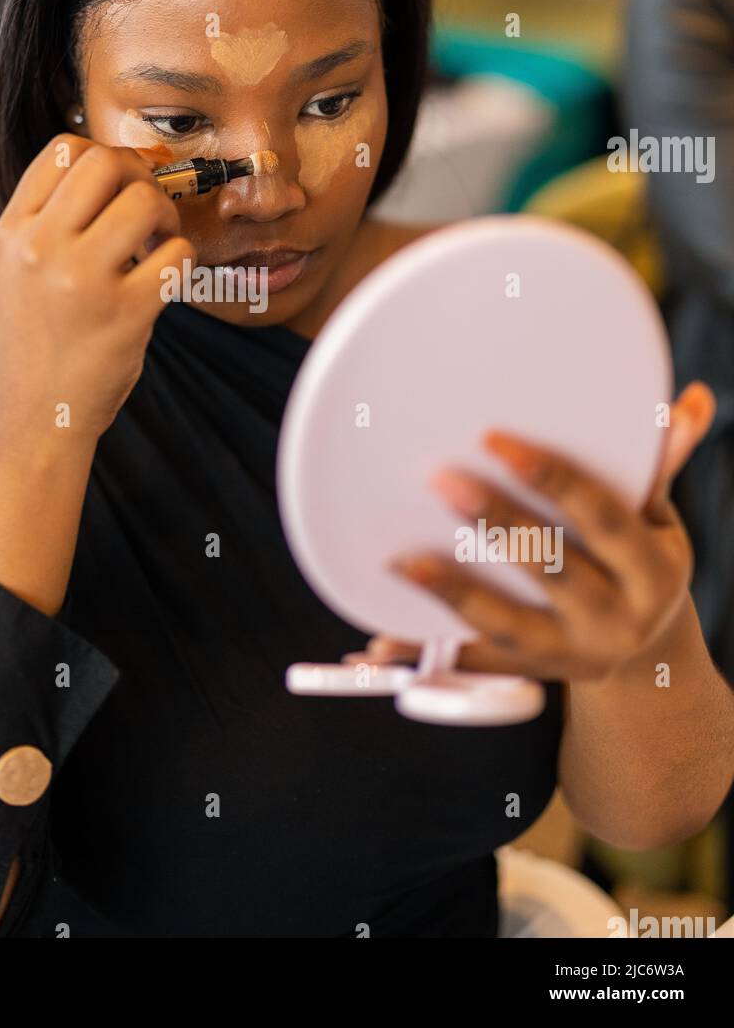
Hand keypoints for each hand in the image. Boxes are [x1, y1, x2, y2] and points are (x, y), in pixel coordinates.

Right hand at [0, 133, 194, 445]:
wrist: (33, 419)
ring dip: (167, 217)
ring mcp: (82, 280)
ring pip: (146, 201)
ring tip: (158, 245)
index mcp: (13, 231)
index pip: (64, 149)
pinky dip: (180, 262)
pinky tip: (163, 282)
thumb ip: (54, 218)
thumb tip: (125, 164)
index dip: (106, 157)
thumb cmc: (38, 339)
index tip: (120, 186)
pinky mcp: (125, 314)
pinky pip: (176, 255)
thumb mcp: (19, 268)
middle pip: (107, 162)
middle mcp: (40, 247)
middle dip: (141, 177)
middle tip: (147, 212)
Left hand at [341, 383, 716, 680]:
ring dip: (455, 593)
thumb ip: (657, 462)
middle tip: (439, 478)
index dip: (551, 477)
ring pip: (510, 624)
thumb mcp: (658, 520)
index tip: (494, 438)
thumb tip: (694, 398)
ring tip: (403, 561)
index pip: (601, 516)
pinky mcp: (533, 677)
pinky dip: (428, 653)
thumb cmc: (639, 561)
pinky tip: (383, 639)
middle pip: (551, 566)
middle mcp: (618, 618)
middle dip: (495, 522)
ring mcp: (574, 655)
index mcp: (653, 571)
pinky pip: (475, 666)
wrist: (648, 659)